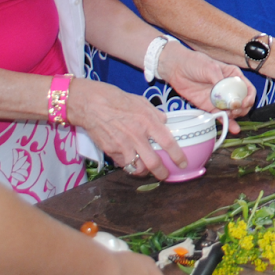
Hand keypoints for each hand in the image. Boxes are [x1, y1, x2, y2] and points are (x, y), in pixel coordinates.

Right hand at [65, 79, 185, 178]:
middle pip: (153, 163)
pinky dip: (129, 165)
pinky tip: (131, 161)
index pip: (167, 143)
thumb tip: (164, 122)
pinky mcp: (111, 151)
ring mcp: (123, 145)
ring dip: (144, 171)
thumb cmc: (116, 99)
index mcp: (147, 122)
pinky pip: (124, 164)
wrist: (91, 104)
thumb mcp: (141, 101)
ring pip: (138, 168)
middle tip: (165, 175)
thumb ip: (155, 114)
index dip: (177, 156)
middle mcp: (137, 136)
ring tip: (147, 169)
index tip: (182, 164)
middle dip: (162, 173)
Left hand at [159, 45, 252, 131]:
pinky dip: (227, 123)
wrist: (175, 69)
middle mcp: (228, 88)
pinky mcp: (210, 107)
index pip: (248, 88)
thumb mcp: (210, 67)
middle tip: (234, 110)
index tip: (244, 103)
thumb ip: (219, 80)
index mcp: (232, 76)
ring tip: (229, 116)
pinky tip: (233, 129)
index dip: (249, 97)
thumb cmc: (194, 62)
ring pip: (233, 111)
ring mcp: (219, 99)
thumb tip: (227, 93)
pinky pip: (221, 116)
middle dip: (242, 108)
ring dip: (235, 116)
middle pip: (243, 102)